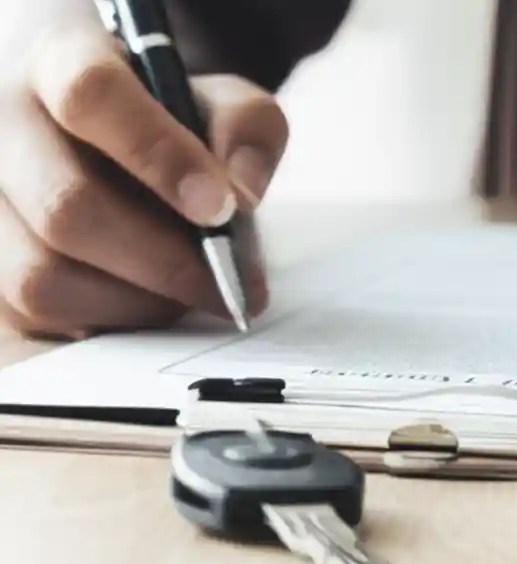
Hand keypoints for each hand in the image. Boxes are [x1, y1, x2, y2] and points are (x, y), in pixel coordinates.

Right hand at [0, 20, 287, 338]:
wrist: (88, 123)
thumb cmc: (160, 113)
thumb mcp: (215, 98)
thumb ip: (246, 128)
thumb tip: (241, 195)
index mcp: (58, 57)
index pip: (91, 96)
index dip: (160, 157)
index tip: (221, 208)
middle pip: (67, 206)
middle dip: (164, 261)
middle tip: (226, 283)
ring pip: (42, 274)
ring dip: (135, 301)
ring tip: (186, 290)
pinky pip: (35, 313)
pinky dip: (105, 319)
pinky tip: (146, 299)